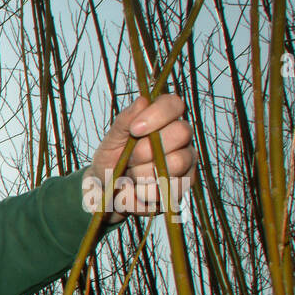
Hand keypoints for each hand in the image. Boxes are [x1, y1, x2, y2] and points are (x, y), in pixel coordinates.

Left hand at [85, 93, 196, 223]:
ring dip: (144, 172)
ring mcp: (186, 160)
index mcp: (163, 119)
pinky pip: (171, 186)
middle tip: (130, 159)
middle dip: (147, 149)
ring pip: (177, 162)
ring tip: (132, 175)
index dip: (157, 115)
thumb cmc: (112, 160)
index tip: (135, 129)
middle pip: (181, 132)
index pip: (174, 104)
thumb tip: (142, 101)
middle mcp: (180, 136)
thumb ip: (124, 122)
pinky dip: (146, 191)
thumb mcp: (111, 141)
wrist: (108, 192)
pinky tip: (138, 189)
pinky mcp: (185, 184)